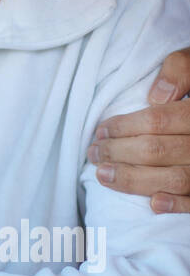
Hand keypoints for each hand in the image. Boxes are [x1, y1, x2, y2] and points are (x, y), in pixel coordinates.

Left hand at [87, 48, 189, 211]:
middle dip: (118, 154)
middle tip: (94, 153)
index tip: (100, 132)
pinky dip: (178, 205)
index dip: (123, 127)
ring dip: (134, 181)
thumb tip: (156, 96)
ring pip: (174, 179)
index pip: (157, 121)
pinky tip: (153, 204)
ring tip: (103, 175)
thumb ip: (180, 70)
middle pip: (158, 151)